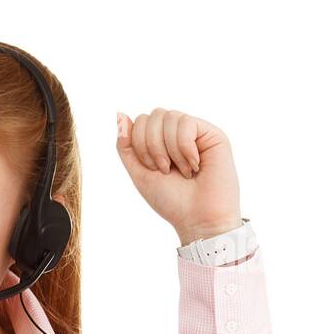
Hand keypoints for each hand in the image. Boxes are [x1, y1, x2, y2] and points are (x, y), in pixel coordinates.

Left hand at [115, 108, 241, 243]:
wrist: (198, 218)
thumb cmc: (171, 200)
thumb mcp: (139, 172)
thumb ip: (126, 146)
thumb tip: (120, 115)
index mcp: (160, 142)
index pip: (140, 121)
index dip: (139, 144)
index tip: (153, 169)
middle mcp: (177, 134)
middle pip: (153, 115)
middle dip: (152, 146)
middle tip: (165, 170)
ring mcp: (196, 133)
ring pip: (169, 116)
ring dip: (170, 149)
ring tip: (182, 170)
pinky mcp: (213, 134)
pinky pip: (187, 123)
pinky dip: (184, 148)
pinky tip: (195, 165)